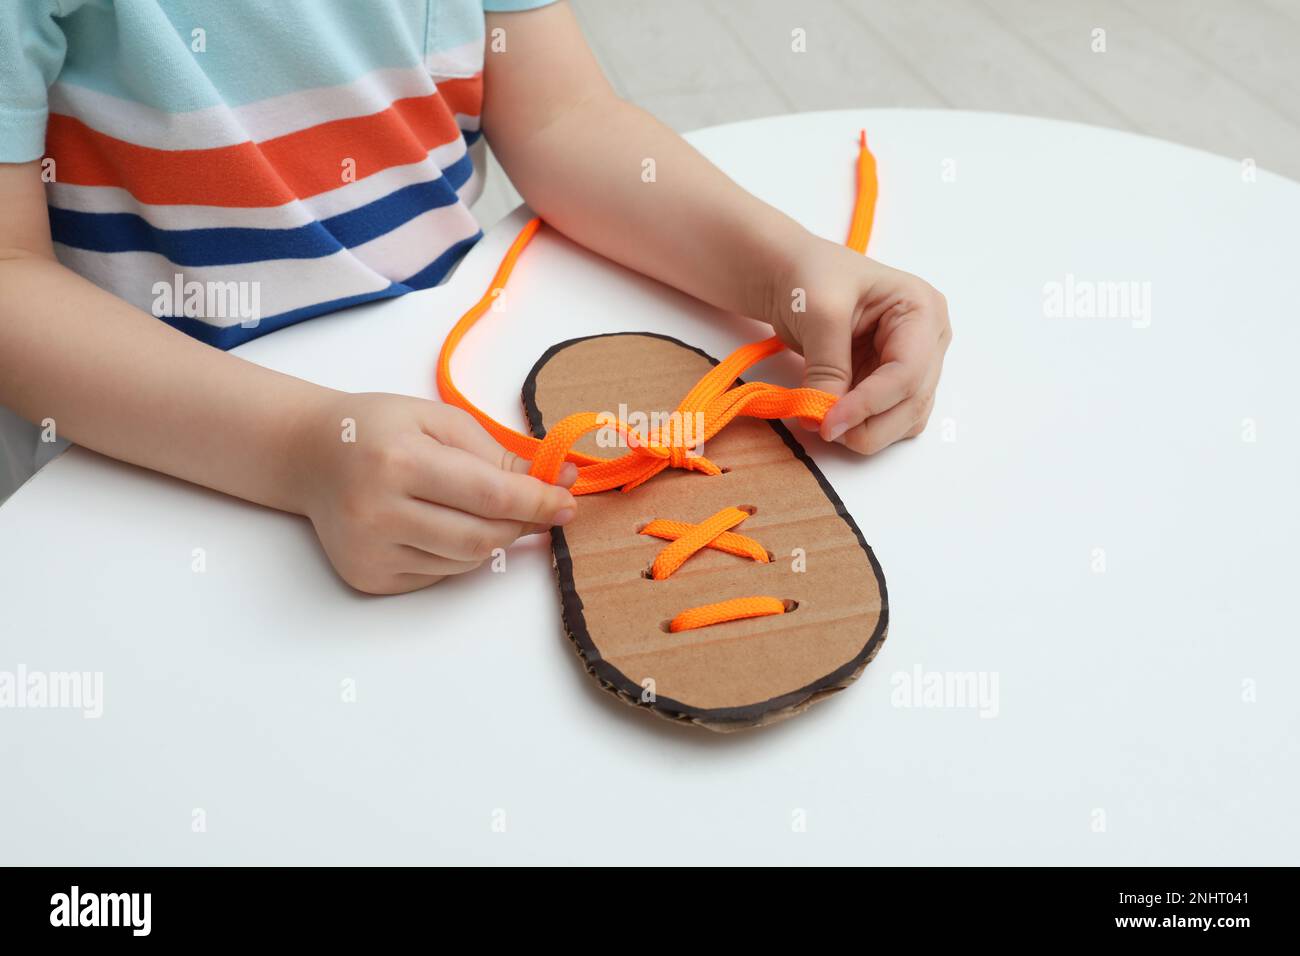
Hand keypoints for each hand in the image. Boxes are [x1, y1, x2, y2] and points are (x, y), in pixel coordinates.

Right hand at [290, 392, 575, 593]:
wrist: (308, 455)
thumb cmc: (378, 429)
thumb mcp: (438, 421)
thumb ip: (498, 454)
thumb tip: (558, 480)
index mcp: (399, 462)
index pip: (489, 495)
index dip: (537, 502)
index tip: (567, 502)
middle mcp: (379, 512)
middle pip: (482, 538)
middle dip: (520, 525)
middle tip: (537, 508)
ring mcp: (371, 551)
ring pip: (465, 562)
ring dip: (489, 539)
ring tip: (473, 507)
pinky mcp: (368, 577)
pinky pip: (438, 575)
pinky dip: (455, 553)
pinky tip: (436, 524)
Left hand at [765, 234, 951, 454]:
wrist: (788, 276)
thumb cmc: (808, 276)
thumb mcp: (819, 311)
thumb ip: (828, 366)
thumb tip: (826, 418)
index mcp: (922, 310)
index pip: (908, 371)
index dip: (871, 404)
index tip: (830, 422)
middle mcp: (927, 340)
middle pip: (914, 401)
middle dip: (871, 425)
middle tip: (827, 430)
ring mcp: (912, 363)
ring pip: (905, 418)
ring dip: (869, 431)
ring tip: (827, 422)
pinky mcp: (889, 382)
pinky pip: (887, 418)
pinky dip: (863, 427)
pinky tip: (835, 418)